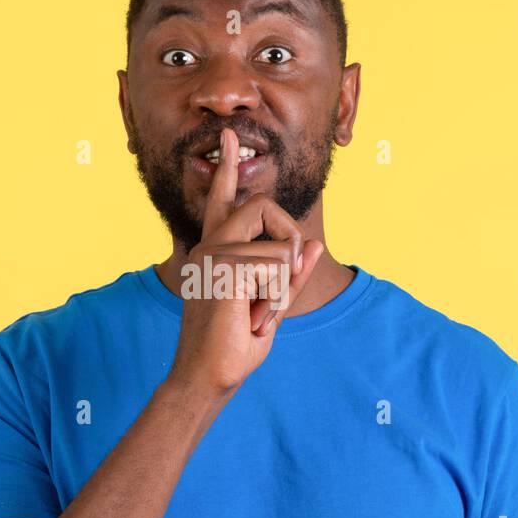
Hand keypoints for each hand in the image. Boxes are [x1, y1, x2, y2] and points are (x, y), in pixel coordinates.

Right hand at [166, 128, 324, 397]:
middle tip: (275, 287)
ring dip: (282, 285)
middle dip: (287, 241)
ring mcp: (215, 254)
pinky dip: (276, 297)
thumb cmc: (233, 347)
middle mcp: (210, 245)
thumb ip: (290, 274)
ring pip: (278, 246)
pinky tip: (252, 317)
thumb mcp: (270, 306)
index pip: (221, 200)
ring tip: (256, 312)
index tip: (228, 139)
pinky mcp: (225, 268)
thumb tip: (311, 243)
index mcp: (214, 251)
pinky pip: (277, 267)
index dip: (227, 168)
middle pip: (263, 206)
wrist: (206, 377)